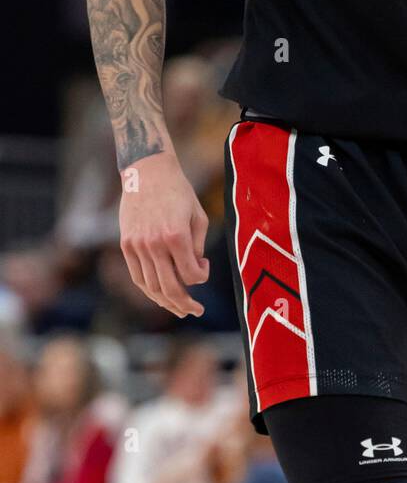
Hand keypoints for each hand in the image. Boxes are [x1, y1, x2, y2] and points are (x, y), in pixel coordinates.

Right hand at [119, 152, 209, 316]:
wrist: (147, 171)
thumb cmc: (178, 191)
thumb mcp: (198, 215)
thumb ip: (198, 246)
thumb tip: (194, 273)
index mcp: (176, 236)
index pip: (190, 275)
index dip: (201, 277)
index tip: (204, 267)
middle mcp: (154, 244)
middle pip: (170, 288)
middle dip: (185, 304)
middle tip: (195, 311)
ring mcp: (137, 246)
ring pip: (151, 287)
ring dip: (166, 302)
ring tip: (178, 308)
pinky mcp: (126, 245)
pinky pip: (137, 276)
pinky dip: (148, 290)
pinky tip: (160, 295)